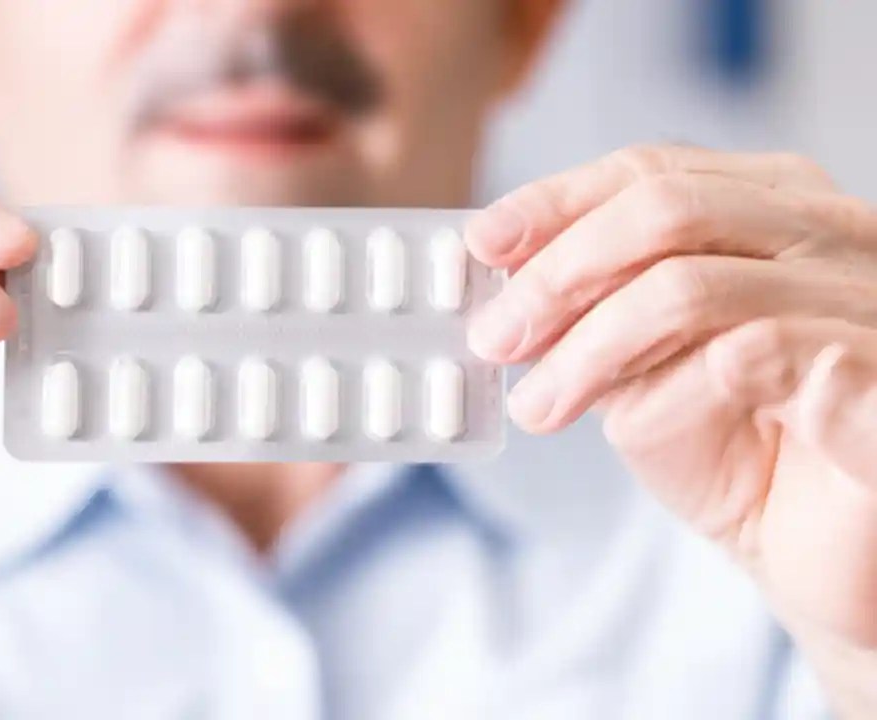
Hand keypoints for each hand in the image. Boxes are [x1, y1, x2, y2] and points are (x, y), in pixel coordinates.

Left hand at [465, 145, 876, 713]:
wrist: (809, 552)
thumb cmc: (730, 448)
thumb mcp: (639, 365)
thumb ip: (588, 312)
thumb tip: (494, 278)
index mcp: (775, 208)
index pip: (652, 172)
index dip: (554, 203)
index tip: (480, 243)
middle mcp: (833, 232)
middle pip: (666, 209)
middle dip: (557, 274)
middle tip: (494, 337)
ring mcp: (867, 298)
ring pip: (692, 287)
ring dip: (588, 352)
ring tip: (538, 406)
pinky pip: (761, 356)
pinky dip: (671, 393)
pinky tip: (630, 426)